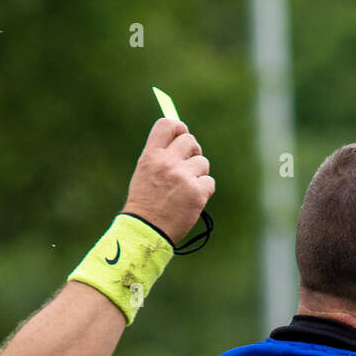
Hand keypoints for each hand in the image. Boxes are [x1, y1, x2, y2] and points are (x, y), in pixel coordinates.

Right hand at [122, 118, 214, 244]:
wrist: (146, 230)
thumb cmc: (146, 202)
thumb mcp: (145, 172)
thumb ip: (161, 155)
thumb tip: (180, 136)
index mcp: (151, 156)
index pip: (168, 125)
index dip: (178, 126)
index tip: (181, 135)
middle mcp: (167, 163)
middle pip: (190, 140)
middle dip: (192, 151)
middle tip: (188, 164)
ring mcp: (183, 177)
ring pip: (202, 162)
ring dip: (198, 174)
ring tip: (185, 188)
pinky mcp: (197, 193)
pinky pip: (209, 182)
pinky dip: (203, 190)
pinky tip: (191, 200)